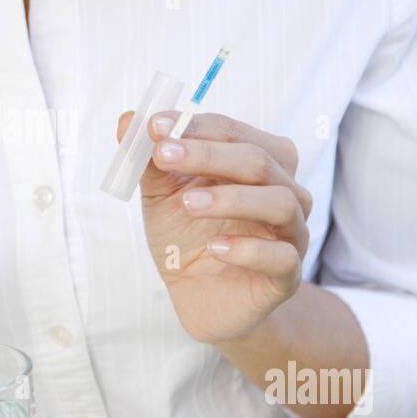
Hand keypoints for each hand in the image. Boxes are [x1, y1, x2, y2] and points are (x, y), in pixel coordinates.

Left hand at [116, 109, 312, 344]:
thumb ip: (149, 160)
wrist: (199, 297)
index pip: (233, 131)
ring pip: (280, 203)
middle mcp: (283, 191)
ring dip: (231, 198)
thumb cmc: (186, 237)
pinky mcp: (288, 275)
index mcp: (257, 162)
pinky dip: (248, 249)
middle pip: (259, 160)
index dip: (195, 126)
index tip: (154, 126)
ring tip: (189, 204)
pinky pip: (281, 257)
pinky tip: (215, 248)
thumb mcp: (161, 196)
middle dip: (208, 154)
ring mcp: (290, 233)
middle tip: (164, 155)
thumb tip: (125, 120)